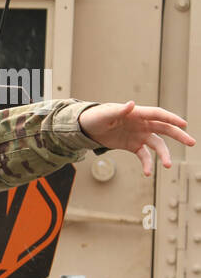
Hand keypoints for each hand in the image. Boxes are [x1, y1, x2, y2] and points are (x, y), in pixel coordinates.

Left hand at [78, 101, 194, 174]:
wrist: (88, 128)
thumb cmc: (96, 117)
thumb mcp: (105, 114)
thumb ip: (119, 111)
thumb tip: (131, 104)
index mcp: (137, 113)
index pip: (158, 115)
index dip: (171, 119)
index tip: (184, 124)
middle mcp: (142, 124)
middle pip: (165, 129)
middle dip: (179, 135)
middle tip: (192, 143)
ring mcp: (139, 135)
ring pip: (157, 145)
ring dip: (163, 155)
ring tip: (167, 166)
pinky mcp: (133, 146)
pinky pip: (144, 155)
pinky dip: (147, 163)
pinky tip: (147, 173)